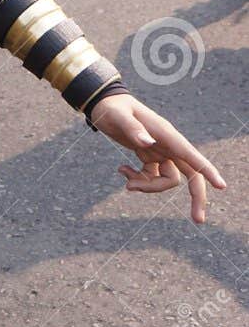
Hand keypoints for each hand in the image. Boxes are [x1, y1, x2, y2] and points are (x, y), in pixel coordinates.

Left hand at [90, 92, 225, 223]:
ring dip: (147, 186)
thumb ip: (132, 128)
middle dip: (196, 197)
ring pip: (167, 180)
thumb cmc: (113, 108)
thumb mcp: (118, 116)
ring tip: (125, 180)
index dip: (207, 171)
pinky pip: (151, 177)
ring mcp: (161, 152)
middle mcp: (169, 145)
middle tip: (198, 220)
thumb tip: (146, 144)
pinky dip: (138, 180)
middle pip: (191, 174)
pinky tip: (122, 170)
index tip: (221, 186)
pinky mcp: (151, 157)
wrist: (105, 105)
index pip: (191, 155)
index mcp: (167, 135)